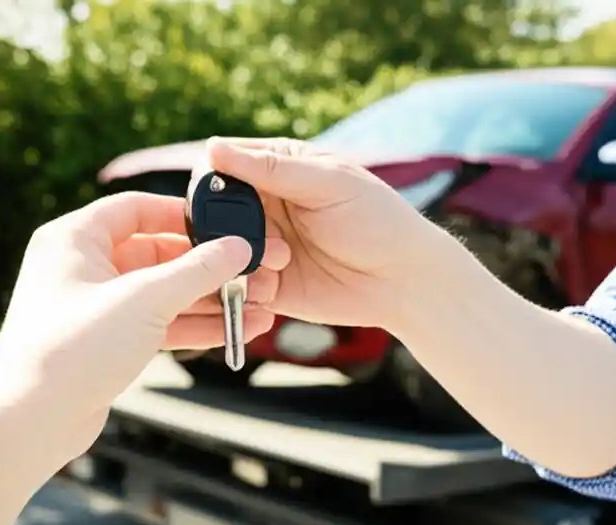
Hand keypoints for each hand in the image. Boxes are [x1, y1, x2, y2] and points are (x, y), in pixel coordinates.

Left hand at [0, 191, 290, 453]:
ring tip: (256, 306)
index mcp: (75, 238)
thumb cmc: (72, 349)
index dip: (183, 215)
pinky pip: (160, 324)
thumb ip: (197, 271)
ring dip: (209, 301)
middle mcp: (82, 267)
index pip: (136, 209)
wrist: (31, 420)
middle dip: (207, 266)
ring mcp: (96, 307)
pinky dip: (194, 327)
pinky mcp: (108, 343)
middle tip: (251, 272)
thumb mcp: (145, 299)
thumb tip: (237, 248)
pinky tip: (235, 330)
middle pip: (157, 253)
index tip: (224, 225)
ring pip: (163, 293)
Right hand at [206, 136, 450, 330]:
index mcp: (277, 168)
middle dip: (224, 225)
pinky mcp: (268, 285)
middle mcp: (264, 205)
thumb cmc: (376, 220)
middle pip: (213, 209)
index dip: (213, 176)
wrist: (403, 280)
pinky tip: (275, 286)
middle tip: (257, 235)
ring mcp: (263, 245)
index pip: (223, 162)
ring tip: (282, 261)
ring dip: (240, 256)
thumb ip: (271, 169)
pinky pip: (236, 285)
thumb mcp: (327, 184)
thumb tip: (212, 147)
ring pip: (220, 249)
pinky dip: (245, 287)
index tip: (224, 193)